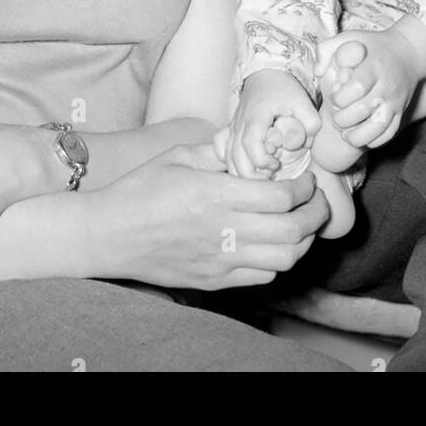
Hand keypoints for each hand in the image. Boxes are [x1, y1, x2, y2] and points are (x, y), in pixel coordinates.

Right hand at [88, 142, 329, 289]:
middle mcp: (225, 230)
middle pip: (293, 231)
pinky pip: (261, 277)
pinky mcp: (214, 281)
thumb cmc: (140, 190)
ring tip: (301, 224)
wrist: (109, 235)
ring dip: (302, 242)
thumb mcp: (178, 156)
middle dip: (315, 215)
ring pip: (284, 259)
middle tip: (317, 202)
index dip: (305, 188)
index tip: (307, 179)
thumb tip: (248, 143)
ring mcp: (221, 260)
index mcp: (217, 195)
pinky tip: (273, 244)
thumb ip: (218, 151)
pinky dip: (278, 261)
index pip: (283, 196)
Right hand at [226, 69, 320, 179]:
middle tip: (270, 176)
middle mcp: (240, 124)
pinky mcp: (231, 130)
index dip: (261, 160)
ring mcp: (233, 127)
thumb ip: (310, 123)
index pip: (249, 144)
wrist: (267, 74)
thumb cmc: (284, 89)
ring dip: (242, 172)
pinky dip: (228, 160)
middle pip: (234, 157)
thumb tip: (306, 144)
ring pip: (227, 156)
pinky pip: (220, 148)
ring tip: (261, 174)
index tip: (276, 163)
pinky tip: (243, 164)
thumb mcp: (303, 101)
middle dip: (251, 175)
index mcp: (256, 116)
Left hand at [317, 18, 425, 149]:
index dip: (341, 97)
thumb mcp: (347, 38)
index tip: (335, 96)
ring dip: (358, 135)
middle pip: (365, 109)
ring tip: (345, 133)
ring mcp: (396, 101)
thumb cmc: (370, 46)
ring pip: (379, 127)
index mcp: (373, 66)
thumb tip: (317, 72)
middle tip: (336, 117)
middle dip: (344, 118)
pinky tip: (361, 137)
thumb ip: (326, 50)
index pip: (358, 87)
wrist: (408, 53)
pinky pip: (390, 133)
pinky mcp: (401, 112)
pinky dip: (374, 141)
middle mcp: (387, 85)